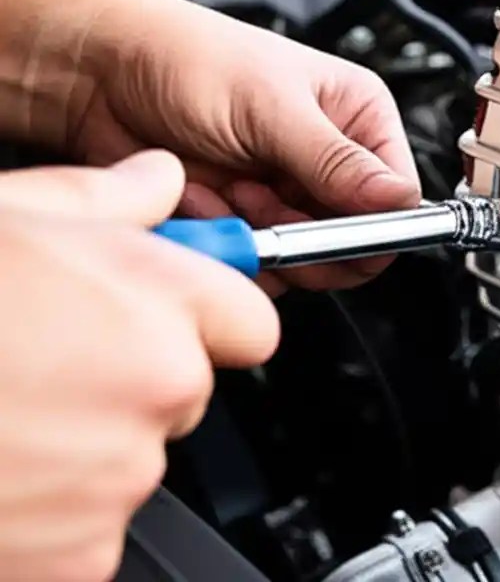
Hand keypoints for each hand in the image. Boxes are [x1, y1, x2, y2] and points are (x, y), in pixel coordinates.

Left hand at [0, 0, 420, 295]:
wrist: (96, 73)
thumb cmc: (184, 57)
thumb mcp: (270, 106)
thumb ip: (335, 161)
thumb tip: (398, 199)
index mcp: (356, 117)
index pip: (396, 195)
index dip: (371, 222)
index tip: (327, 224)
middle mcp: (328, 158)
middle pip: (352, 238)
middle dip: (302, 230)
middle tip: (262, 201)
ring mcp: (285, 191)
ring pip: (302, 257)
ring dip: (257, 231)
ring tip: (225, 186)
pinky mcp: (245, 218)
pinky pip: (256, 261)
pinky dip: (225, 239)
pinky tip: (202, 197)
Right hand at [0, 151, 277, 580]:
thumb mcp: (3, 215)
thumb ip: (101, 201)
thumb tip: (158, 180)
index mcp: (153, 296)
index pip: (248, 321)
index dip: (205, 319)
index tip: (164, 319)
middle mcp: (159, 385)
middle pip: (185, 390)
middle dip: (130, 381)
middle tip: (40, 365)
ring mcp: (124, 477)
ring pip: (133, 461)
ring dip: (83, 448)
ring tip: (0, 417)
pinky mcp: (84, 554)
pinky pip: (90, 530)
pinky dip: (50, 514)